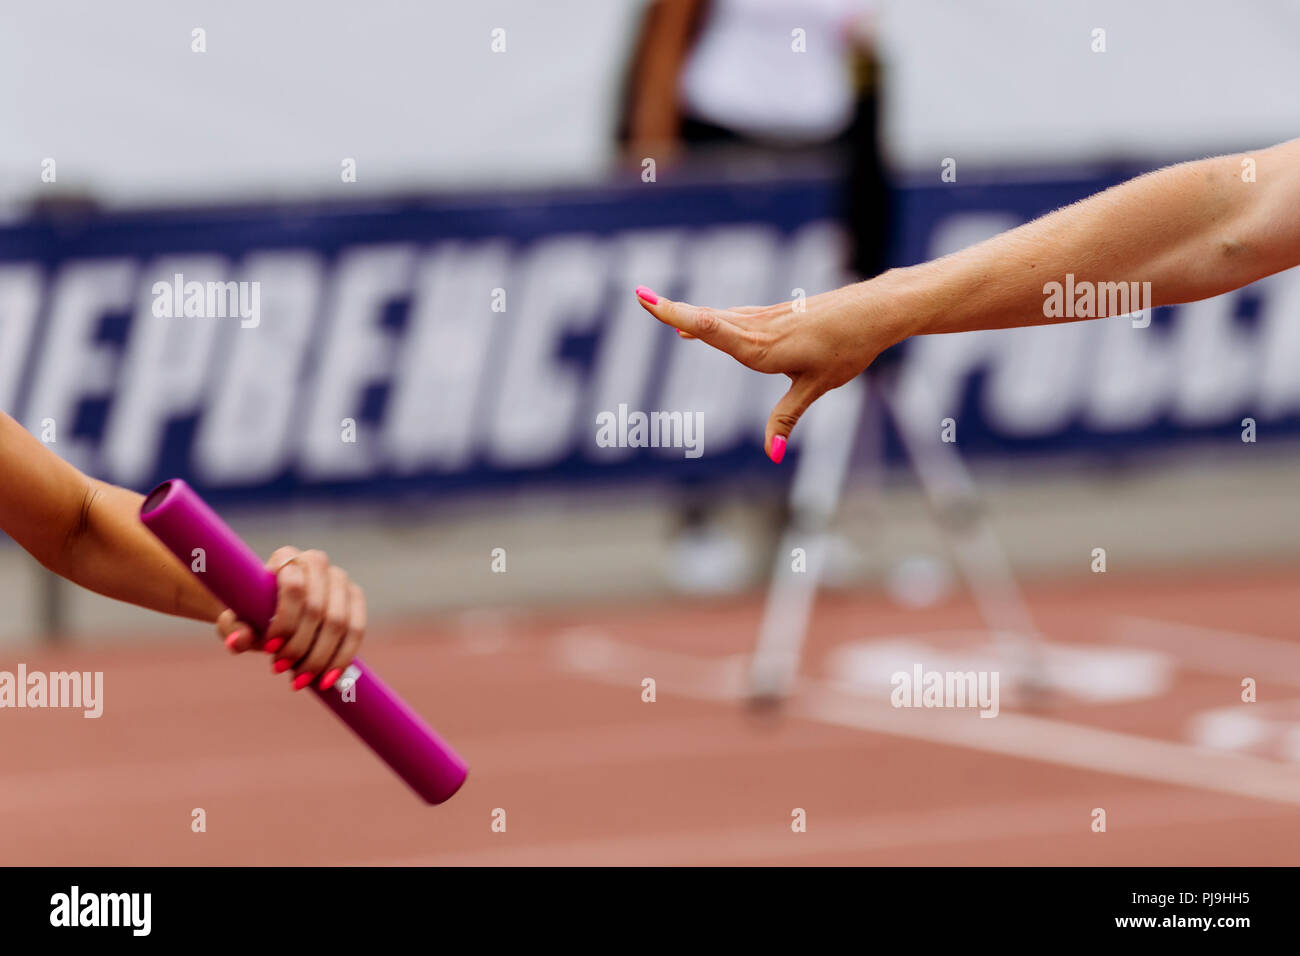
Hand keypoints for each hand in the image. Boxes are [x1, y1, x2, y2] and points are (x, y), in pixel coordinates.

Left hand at [215, 547, 366, 691]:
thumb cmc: (252, 614)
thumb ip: (234, 629)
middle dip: (300, 646)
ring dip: (320, 657)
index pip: (293, 587)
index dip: (284, 621)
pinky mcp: (355, 599)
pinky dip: (342, 658)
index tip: (269, 650)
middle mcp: (317, 562)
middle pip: (317, 608)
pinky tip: (327, 679)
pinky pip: (356, 631)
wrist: (272, 613)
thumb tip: (237, 641)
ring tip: (300, 680)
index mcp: (285, 557)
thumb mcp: (237, 621)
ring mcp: (340, 579)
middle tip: (281, 671)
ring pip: (339, 623)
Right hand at [634, 279, 911, 459]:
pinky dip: (708, 318)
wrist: (874, 312)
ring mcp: (764, 318)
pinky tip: (694, 323)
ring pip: (717, 316)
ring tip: (654, 306)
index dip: (677, 315)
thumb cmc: (847, 348)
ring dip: (685, 313)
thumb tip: (770, 454)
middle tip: (637, 296)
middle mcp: (757, 329)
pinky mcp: (773, 315)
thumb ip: (785, 418)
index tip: (648, 298)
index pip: (710, 328)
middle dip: (670, 309)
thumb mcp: (815, 387)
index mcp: (762, 348)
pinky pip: (731, 316)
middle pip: (706, 318)